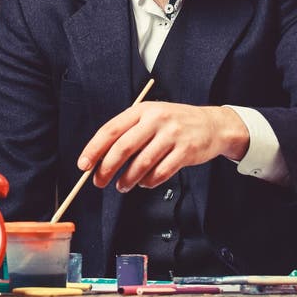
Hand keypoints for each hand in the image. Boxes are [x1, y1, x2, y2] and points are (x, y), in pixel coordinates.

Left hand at [77, 102, 249, 191]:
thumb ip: (129, 133)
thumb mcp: (152, 117)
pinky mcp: (186, 151)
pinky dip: (148, 182)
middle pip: (124, 147)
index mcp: (144, 109)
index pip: (112, 129)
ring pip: (141, 164)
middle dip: (107, 168)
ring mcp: (173, 135)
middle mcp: (157, 119)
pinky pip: (160, 173)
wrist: (213, 125)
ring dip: (127, 180)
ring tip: (122, 186)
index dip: (94, 148)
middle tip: (99, 182)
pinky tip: (145, 182)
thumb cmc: (175, 124)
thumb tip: (100, 159)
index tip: (83, 165)